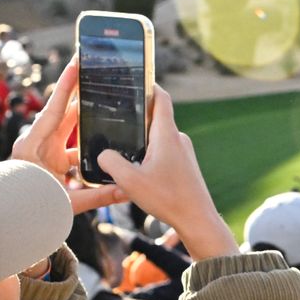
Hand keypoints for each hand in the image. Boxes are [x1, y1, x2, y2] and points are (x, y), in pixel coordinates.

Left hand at [19, 56, 125, 213]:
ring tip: (107, 104)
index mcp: (35, 146)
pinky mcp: (49, 163)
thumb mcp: (65, 202)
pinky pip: (71, 148)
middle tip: (98, 76)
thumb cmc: (29, 209)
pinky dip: (86, 145)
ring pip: (70, 130)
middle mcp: (39, 145)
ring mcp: (44, 153)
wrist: (8, 222)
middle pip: (65, 114)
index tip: (75, 62)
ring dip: (87, 120)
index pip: (54, 109)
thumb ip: (97, 196)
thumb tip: (126, 191)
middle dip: (82, 96)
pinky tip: (104, 143)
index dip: (66, 86)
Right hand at [97, 88, 237, 260]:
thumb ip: (111, 163)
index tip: (136, 80)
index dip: (149, 86)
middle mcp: (178, 139)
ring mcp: (184, 153)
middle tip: (118, 116)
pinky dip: (151, 154)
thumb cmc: (167, 198)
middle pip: (157, 117)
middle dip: (138, 116)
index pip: (161, 99)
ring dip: (144, 139)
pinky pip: (165, 152)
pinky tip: (139, 168)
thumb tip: (102, 154)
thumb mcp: (130, 181)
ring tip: (123, 146)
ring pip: (160, 137)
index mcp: (167, 135)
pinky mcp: (185, 166)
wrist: (197, 220)